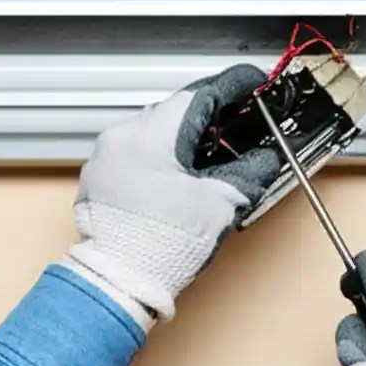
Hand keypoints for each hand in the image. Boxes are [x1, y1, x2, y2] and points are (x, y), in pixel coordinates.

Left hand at [62, 65, 280, 329]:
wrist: (120, 282)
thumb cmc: (163, 246)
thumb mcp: (219, 203)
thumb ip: (249, 170)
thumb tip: (266, 155)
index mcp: (150, 137)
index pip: (201, 94)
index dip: (234, 86)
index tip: (254, 83)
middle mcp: (122, 138)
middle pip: (177, 111)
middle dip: (212, 116)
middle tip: (242, 123)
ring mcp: (106, 157)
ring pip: (155, 131)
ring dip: (185, 138)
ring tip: (213, 156)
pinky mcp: (100, 178)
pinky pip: (137, 152)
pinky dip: (162, 156)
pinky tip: (181, 176)